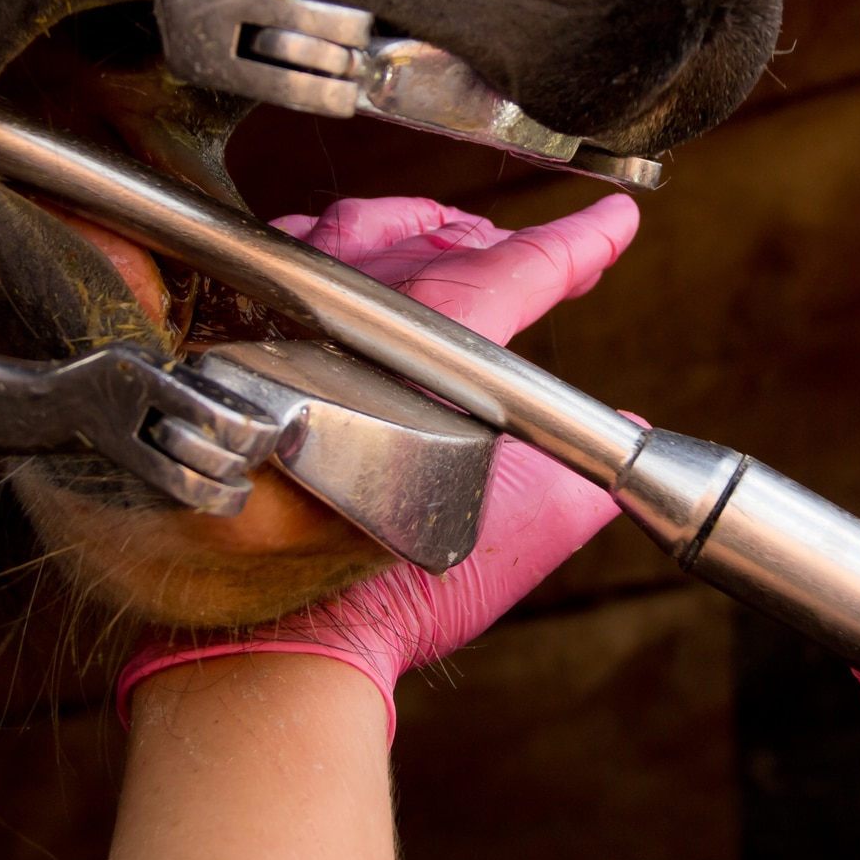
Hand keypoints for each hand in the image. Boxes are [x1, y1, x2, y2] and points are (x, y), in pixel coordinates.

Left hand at [120, 194, 641, 738]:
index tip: (610, 224)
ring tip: (449, 245)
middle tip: (534, 256)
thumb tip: (629, 432)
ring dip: (413, 235)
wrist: (279, 635)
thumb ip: (588, 468)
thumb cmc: (395, 590)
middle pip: (437, 243)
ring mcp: (282, 322)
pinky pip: (282, 265)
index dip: (575, 244)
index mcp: (433, 342)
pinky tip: (343, 272)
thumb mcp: (529, 528)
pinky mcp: (230, 347)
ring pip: (356, 238)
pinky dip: (328, 254)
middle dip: (494, 241)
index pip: (519, 268)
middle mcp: (353, 314)